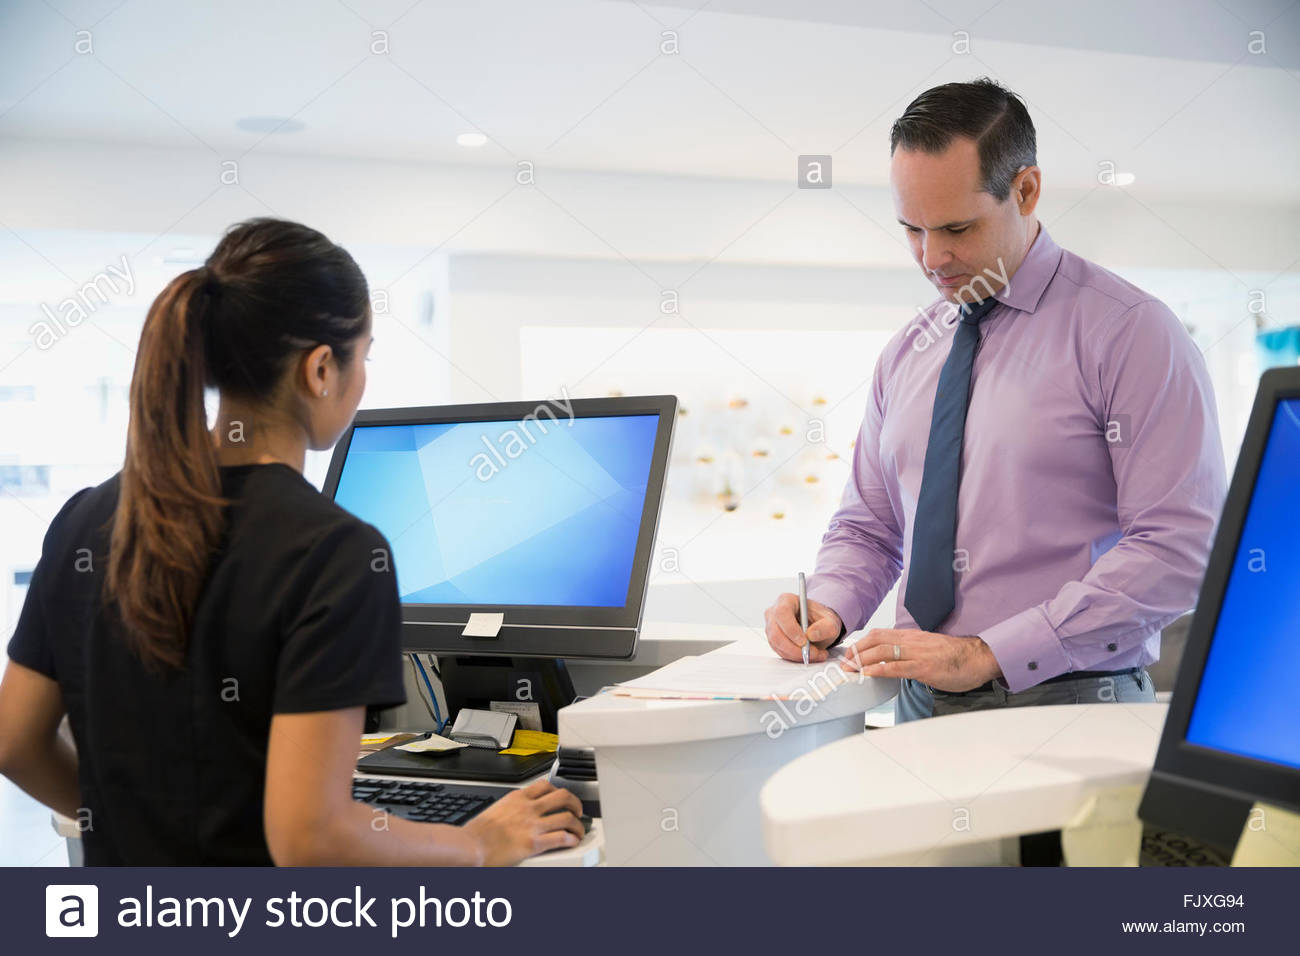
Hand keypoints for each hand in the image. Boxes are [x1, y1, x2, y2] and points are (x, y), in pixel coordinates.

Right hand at [462, 778, 584, 865]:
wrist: (469, 846)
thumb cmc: (475, 834)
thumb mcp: (495, 810)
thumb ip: (509, 809)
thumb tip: (514, 815)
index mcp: (517, 798)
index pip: (545, 785)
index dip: (558, 791)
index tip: (562, 798)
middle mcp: (528, 808)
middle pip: (563, 796)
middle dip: (575, 803)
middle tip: (577, 811)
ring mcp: (532, 825)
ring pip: (567, 817)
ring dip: (577, 825)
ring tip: (578, 831)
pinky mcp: (534, 843)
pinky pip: (561, 837)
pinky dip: (571, 839)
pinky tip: (572, 842)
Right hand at [764, 592, 842, 662]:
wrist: (818, 626)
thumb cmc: (820, 619)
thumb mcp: (830, 621)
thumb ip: (825, 627)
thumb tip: (812, 634)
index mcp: (787, 600)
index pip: (782, 613)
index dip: (791, 629)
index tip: (804, 641)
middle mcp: (775, 613)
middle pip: (776, 633)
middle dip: (795, 648)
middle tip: (812, 653)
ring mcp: (772, 627)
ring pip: (778, 645)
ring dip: (797, 654)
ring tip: (815, 654)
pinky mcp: (773, 640)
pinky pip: (780, 652)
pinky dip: (795, 657)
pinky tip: (808, 655)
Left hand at [838, 627, 1001, 692]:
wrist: (979, 657)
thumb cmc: (957, 656)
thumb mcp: (929, 648)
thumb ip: (912, 651)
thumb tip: (896, 660)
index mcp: (911, 637)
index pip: (879, 635)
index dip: (861, 643)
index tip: (848, 652)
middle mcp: (911, 641)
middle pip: (875, 640)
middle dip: (855, 651)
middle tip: (843, 662)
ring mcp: (916, 653)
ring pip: (881, 652)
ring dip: (861, 660)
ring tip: (849, 669)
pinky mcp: (923, 667)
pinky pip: (896, 667)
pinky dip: (877, 670)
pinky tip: (866, 675)